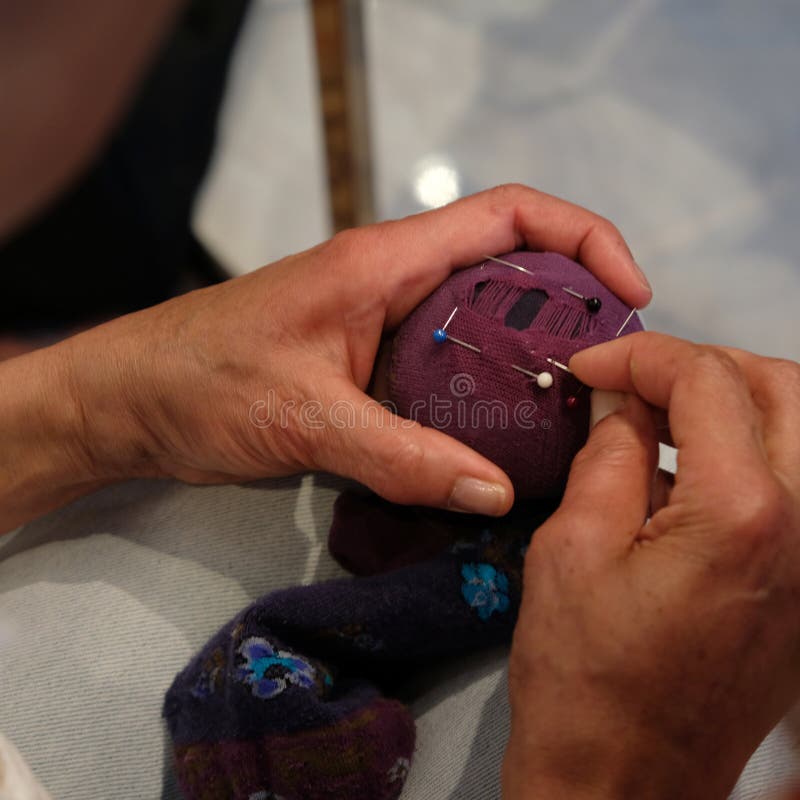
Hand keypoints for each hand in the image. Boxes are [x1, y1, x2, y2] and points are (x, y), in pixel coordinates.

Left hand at [1, 184, 644, 533]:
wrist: (132, 399)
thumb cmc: (199, 384)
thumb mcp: (304, 421)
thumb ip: (400, 457)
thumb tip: (496, 493)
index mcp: (384, 263)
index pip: (509, 215)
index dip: (584, 238)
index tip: (631, 289)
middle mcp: (393, 281)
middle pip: (510, 266)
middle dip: (572, 304)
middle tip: (610, 368)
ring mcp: (383, 322)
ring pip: (482, 319)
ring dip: (531, 354)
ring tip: (573, 408)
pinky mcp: (370, 362)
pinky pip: (448, 364)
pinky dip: (486, 390)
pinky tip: (502, 437)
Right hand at [503, 333, 799, 798]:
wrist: (624, 787)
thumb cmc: (583, 677)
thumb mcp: (572, 547)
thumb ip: (608, 455)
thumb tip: (623, 403)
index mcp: (743, 513)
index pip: (709, 382)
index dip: (641, 357)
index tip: (589, 368)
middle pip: (784, 390)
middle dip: (705, 367)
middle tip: (637, 382)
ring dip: (734, 406)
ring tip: (660, 418)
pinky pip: (792, 490)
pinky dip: (745, 456)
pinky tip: (682, 478)